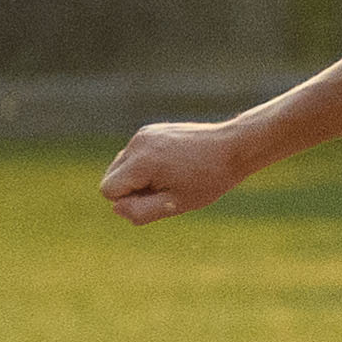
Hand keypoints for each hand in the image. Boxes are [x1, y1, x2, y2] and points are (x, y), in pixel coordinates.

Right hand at [100, 119, 248, 225]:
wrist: (233, 147)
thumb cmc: (208, 179)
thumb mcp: (175, 204)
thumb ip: (140, 211)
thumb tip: (116, 207)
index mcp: (141, 161)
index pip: (108, 190)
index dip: (130, 201)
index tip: (158, 197)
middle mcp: (138, 143)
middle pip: (112, 177)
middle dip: (132, 189)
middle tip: (166, 189)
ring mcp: (144, 133)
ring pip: (122, 166)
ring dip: (139, 178)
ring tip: (172, 177)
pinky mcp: (151, 130)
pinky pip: (135, 155)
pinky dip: (146, 164)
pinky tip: (173, 165)